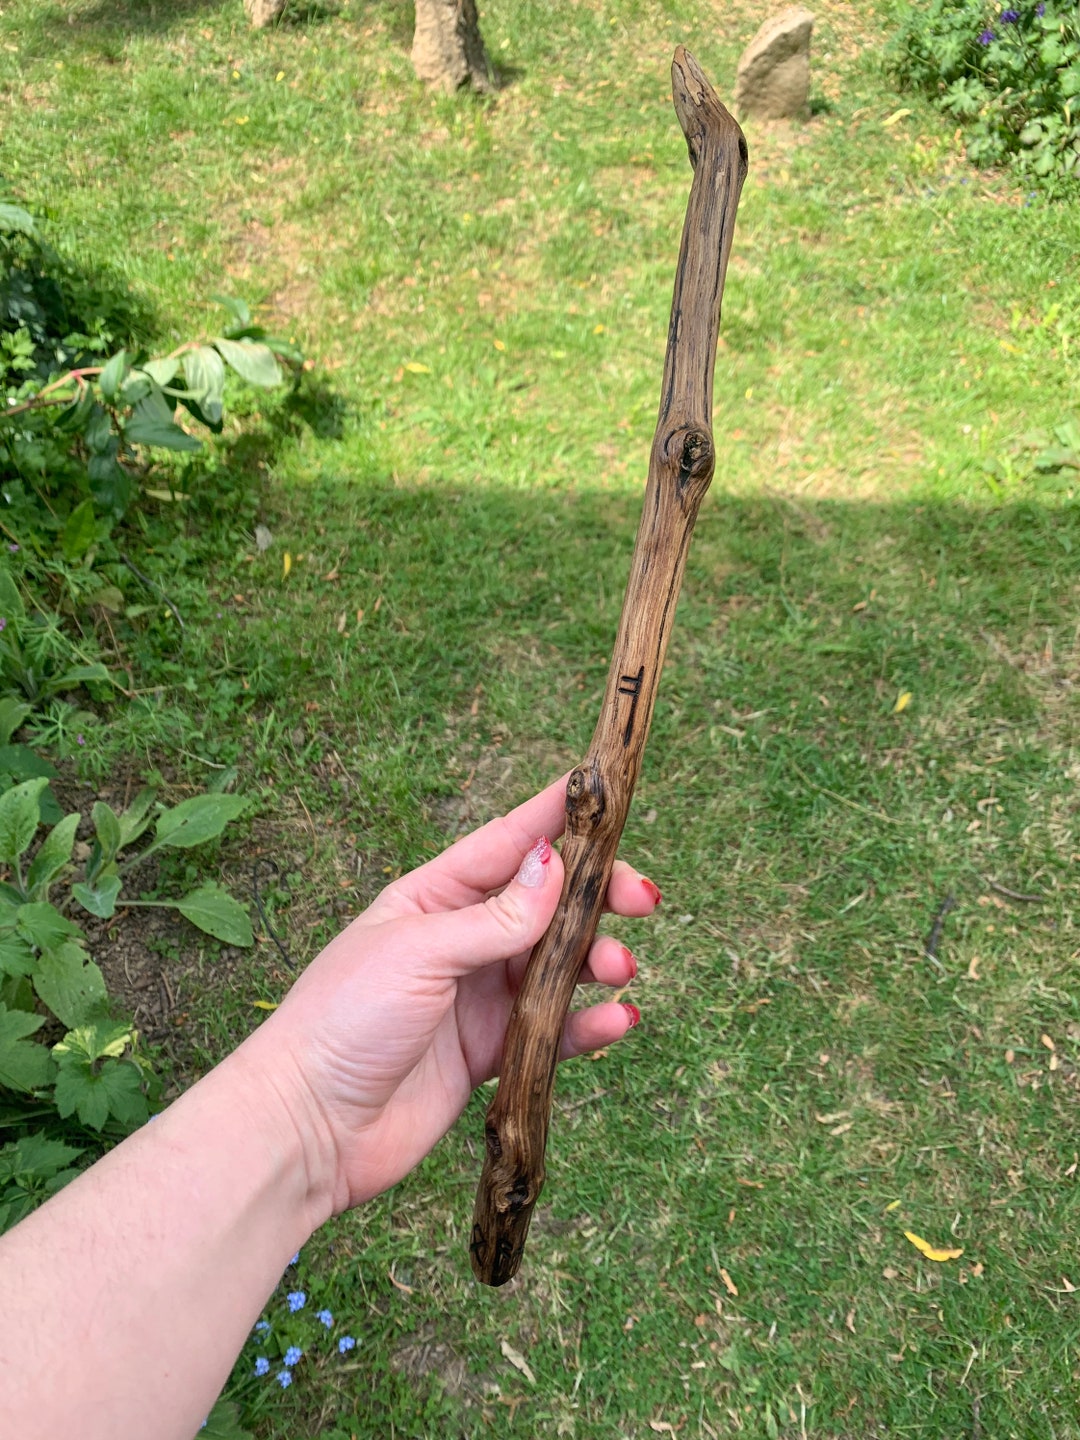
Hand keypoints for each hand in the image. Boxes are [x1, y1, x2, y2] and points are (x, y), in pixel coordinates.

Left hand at [253, 776, 659, 1215]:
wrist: (309, 1126)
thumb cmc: (344, 1019)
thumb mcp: (421, 952)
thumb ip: (495, 917)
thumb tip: (554, 864)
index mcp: (433, 897)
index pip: (507, 843)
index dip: (558, 817)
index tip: (608, 793)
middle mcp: (461, 940)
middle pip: (547, 903)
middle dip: (597, 895)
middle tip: (642, 898)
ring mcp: (478, 997)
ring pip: (558, 964)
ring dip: (597, 960)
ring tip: (619, 969)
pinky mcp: (491, 1053)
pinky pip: (554, 1031)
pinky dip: (589, 1024)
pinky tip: (619, 1019)